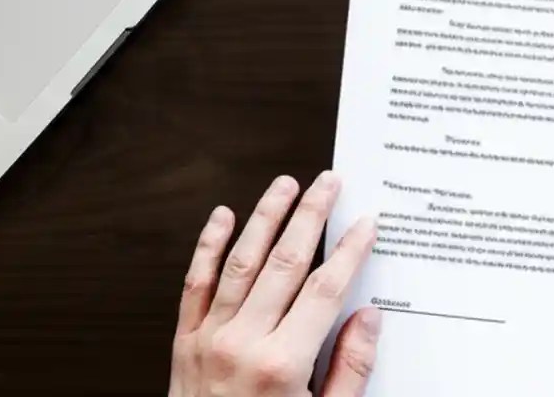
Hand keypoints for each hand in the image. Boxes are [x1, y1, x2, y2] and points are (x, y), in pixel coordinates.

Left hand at [169, 173, 380, 396]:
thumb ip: (350, 370)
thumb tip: (368, 319)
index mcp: (283, 365)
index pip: (326, 289)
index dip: (350, 250)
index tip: (365, 224)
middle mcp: (244, 343)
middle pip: (286, 262)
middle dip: (311, 216)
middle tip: (328, 183)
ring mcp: (210, 340)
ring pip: (241, 261)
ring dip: (265, 217)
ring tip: (284, 185)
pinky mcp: (185, 343)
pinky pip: (195, 283)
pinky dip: (208, 246)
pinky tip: (222, 217)